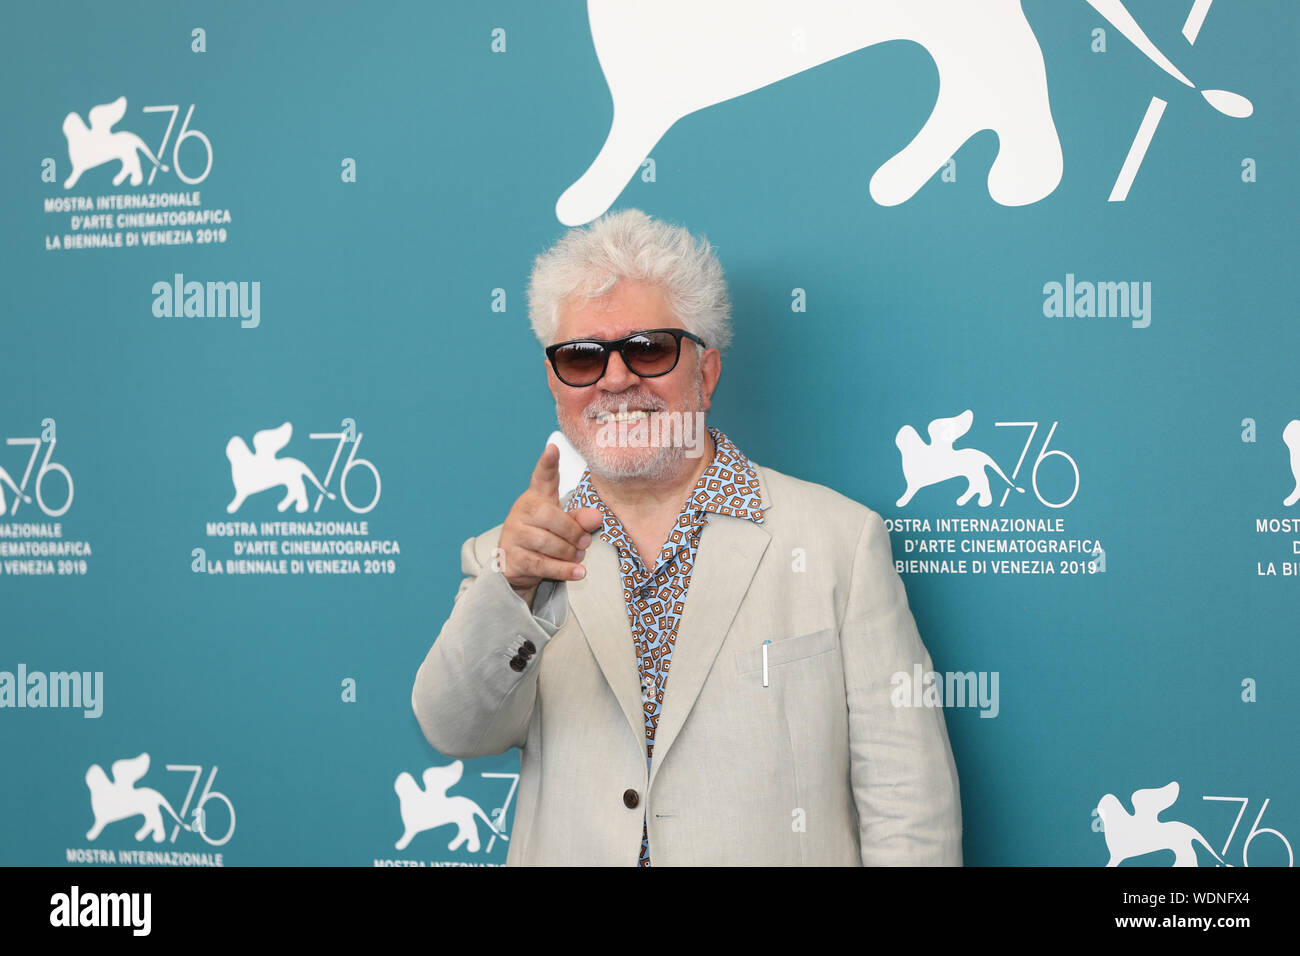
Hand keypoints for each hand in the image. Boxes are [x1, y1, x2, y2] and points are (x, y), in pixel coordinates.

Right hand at [499, 443, 603, 605]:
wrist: (518, 566)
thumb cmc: (546, 538)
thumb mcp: (565, 526)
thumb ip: (581, 519)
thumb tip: (597, 517)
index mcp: (537, 496)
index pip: (542, 476)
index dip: (548, 463)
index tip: (553, 449)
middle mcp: (521, 510)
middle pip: (550, 517)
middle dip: (573, 532)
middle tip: (585, 543)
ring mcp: (513, 533)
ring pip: (546, 543)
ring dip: (568, 553)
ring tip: (578, 556)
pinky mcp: (510, 556)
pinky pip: (540, 563)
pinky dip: (563, 570)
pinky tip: (578, 572)